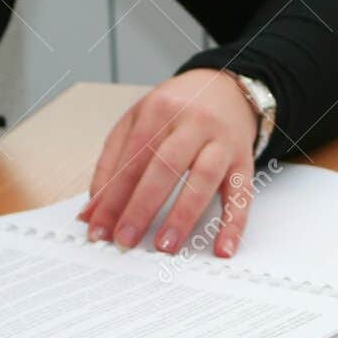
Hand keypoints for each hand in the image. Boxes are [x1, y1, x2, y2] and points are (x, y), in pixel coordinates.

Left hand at [79, 69, 258, 256]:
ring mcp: (222, 141)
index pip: (131, 160)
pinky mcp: (244, 160)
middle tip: (125, 240)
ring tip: (165, 246)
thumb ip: (113, 163)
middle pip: (164, 167)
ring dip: (183, 216)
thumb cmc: (178, 110)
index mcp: (159, 110)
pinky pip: (242, 194)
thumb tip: (93, 210)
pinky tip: (223, 248)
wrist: (228, 89)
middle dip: (141, 208)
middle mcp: (193, 122)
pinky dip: (233, 224)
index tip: (99, 229)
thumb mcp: (137, 122)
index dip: (112, 197)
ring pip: (203, 179)